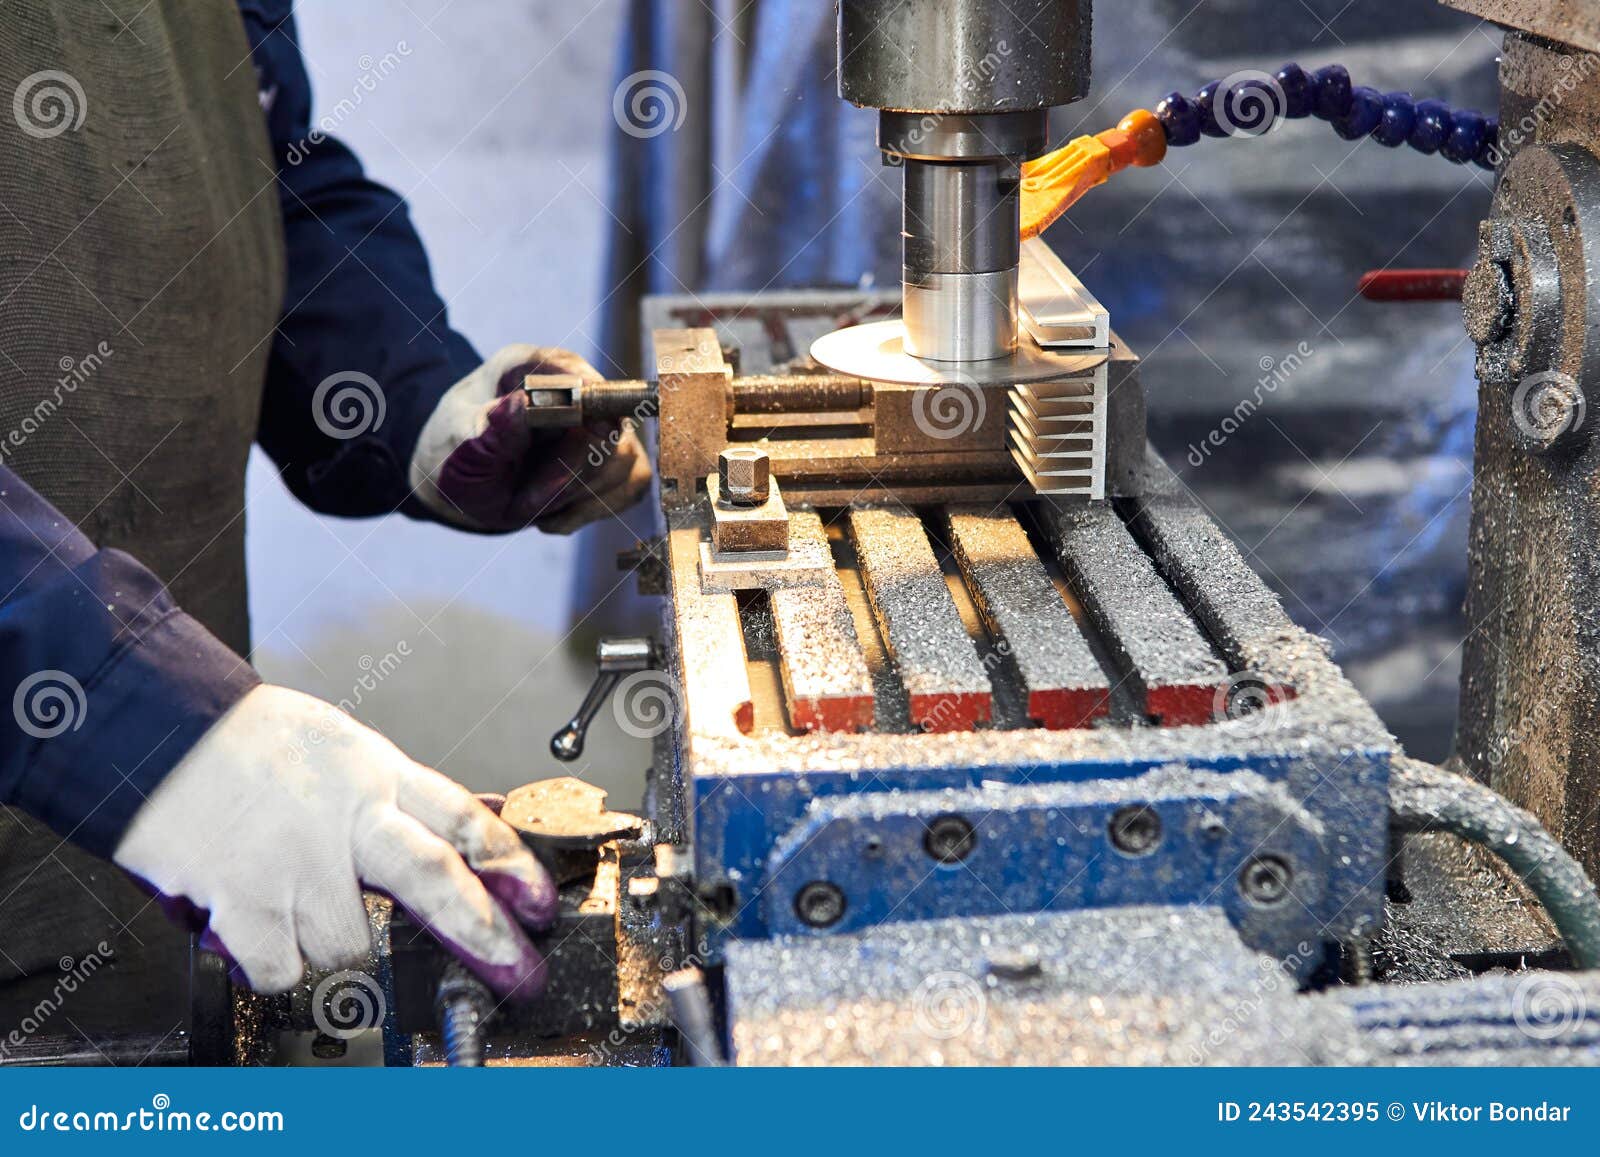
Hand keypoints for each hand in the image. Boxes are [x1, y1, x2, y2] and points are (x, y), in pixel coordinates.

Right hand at [113, 685, 554, 996]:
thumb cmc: (246, 740)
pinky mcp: (243, 896)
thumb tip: (448, 841)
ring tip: (303, 916)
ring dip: (334, 949)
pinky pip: (284, 967)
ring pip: (350, 942)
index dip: (512, 864)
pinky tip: (262, 934)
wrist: (156, 729)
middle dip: (485, 930)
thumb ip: (390, 797)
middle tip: (516, 966)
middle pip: (435, 877)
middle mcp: (346, 815)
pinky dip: (277, 966)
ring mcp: (295, 859)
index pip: (463, 818)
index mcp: (376, 772)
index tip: (539, 901)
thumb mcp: (340, 748)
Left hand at [409, 345, 652, 533]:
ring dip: (573, 497)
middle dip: (566, 475)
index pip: (569, 371)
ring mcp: (601, 422)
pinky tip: (554, 513)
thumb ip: (494, 426)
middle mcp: (573, 387)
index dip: (583, 401)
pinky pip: (630, 486)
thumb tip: (527, 403)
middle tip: (522, 503)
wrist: (463, 480)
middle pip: (605, 426)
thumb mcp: (459, 441)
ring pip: (622, 462)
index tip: (589, 433)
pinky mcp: (617, 456)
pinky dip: (591, 509)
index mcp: (526, 367)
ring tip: (530, 505)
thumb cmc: (457, 452)